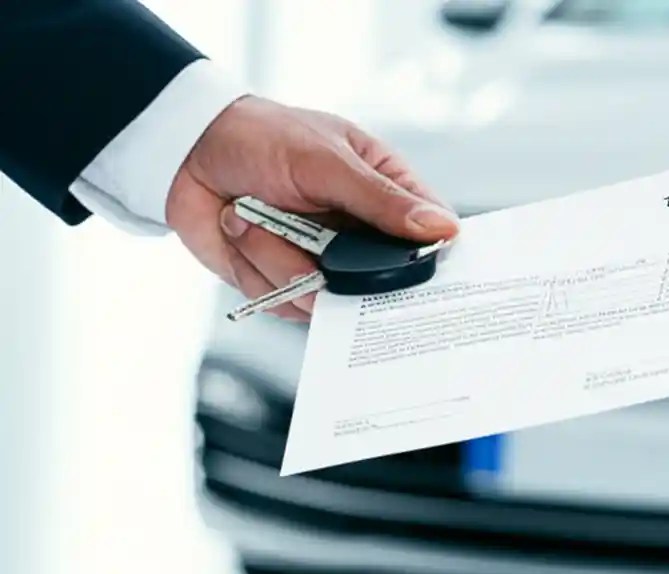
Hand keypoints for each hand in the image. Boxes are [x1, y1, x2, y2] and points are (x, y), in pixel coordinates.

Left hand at [165, 96, 458, 320]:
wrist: (186, 152)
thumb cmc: (262, 137)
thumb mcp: (327, 160)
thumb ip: (382, 200)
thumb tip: (443, 229)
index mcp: (387, 195)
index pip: (429, 238)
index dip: (427, 262)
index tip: (410, 269)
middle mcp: (360, 237)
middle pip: (379, 286)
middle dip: (335, 269)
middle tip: (307, 238)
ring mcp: (323, 264)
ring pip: (321, 299)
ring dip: (276, 257)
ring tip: (253, 216)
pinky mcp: (284, 284)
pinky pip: (281, 302)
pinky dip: (252, 268)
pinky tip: (241, 232)